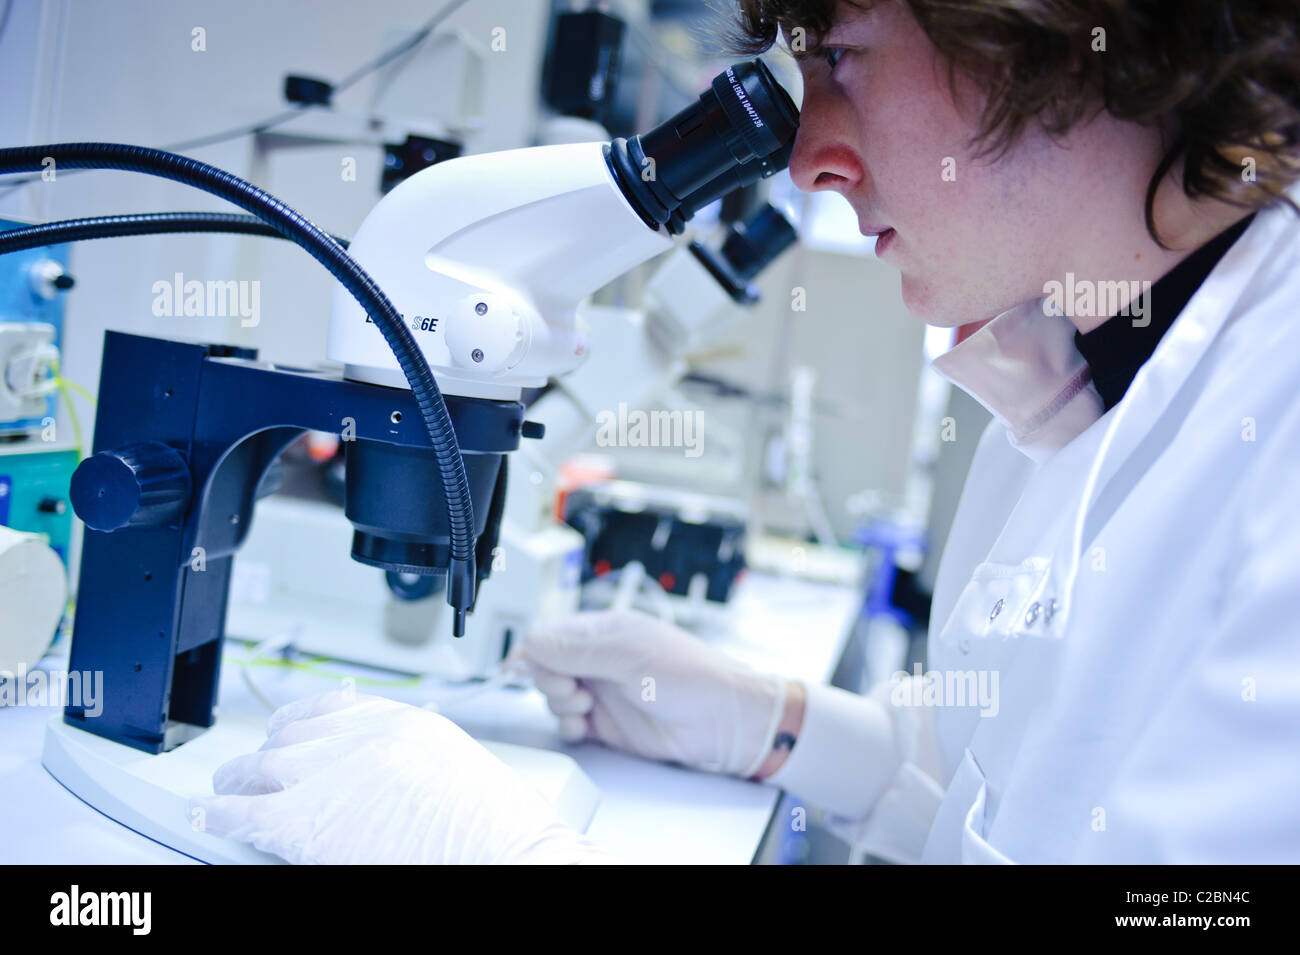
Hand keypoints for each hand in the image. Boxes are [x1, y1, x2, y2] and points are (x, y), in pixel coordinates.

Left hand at [189, 689, 609, 864]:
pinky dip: (218, 813)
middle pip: (291, 737)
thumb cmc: (493, 829)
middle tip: (250, 771)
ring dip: (238, 781)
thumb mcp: (452, 769)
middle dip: (268, 755)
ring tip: (224, 793)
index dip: (299, 724)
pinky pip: (242, 811)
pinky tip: (206, 816)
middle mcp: (360, 738)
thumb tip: (373, 778)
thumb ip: (408, 758)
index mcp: (400, 722)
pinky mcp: (304, 820)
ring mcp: (328, 775)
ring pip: (261, 767)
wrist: (504, 856)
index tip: (286, 733)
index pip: (331, 708)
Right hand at [518, 610, 788, 777]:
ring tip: (586, 708)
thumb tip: (532, 642)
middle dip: (550, 681)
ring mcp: (604, 692)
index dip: (534, 652)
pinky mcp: (608, 724)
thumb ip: (577, 649)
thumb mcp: (628, 655)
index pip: (551, 636)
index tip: (521, 668)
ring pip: (556, 697)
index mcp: (605, 632)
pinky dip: (569, 727)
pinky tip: (584, 727)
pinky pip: (571, 724)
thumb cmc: (690, 676)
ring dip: (560, 705)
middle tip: (572, 690)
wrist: (723, 721)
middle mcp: (600, 660)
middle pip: (548, 668)